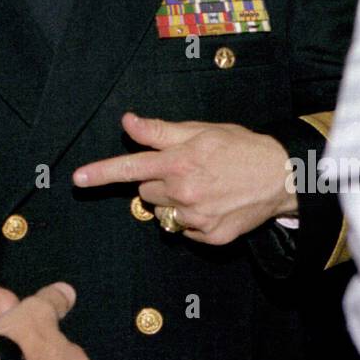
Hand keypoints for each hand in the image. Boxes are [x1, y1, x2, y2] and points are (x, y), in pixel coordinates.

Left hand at [71, 112, 296, 245]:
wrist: (282, 176)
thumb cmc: (241, 147)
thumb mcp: (200, 130)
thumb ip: (160, 131)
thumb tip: (127, 122)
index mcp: (179, 162)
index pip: (130, 168)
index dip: (101, 173)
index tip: (77, 179)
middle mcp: (184, 192)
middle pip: (146, 191)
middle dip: (157, 181)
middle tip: (184, 170)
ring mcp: (197, 218)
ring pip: (164, 212)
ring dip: (174, 201)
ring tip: (203, 186)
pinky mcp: (210, 237)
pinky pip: (185, 229)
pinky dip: (194, 218)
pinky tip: (214, 203)